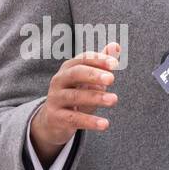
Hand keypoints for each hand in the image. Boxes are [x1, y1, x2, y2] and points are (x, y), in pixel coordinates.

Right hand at [29, 42, 121, 165]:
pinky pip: (74, 118)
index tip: (115, 64)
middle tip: (112, 79)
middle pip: (75, 74)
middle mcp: (59, 80)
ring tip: (114, 99)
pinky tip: (105, 124)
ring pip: (74, 96)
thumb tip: (116, 45)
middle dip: (93, 75)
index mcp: (68, 68)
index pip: (82, 59)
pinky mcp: (55, 117)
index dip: (98, 60)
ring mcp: (55, 99)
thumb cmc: (75, 94)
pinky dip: (90, 121)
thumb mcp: (88, 80)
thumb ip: (101, 64)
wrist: (53, 120)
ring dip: (95, 97)